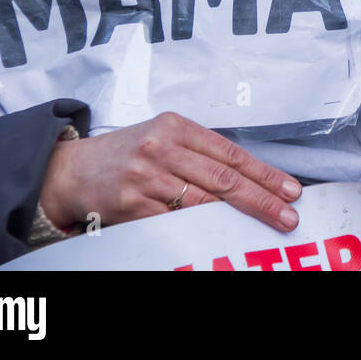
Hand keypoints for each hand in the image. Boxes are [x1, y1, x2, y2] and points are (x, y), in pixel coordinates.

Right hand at [38, 111, 301, 231]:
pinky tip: (222, 233)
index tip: (289, 188)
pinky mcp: (132, 204)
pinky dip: (201, 228)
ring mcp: (146, 177)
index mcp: (176, 127)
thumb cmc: (125, 154)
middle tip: (287, 212)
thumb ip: (199, 152)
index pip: (231, 152)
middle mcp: (162, 148)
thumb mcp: (162, 138)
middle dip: (262, 197)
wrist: (70, 170)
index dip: (264, 172)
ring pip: (203, 201)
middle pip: (223, 178)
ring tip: (267, 223)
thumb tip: (248, 176)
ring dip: (239, 216)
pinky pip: (175, 220)